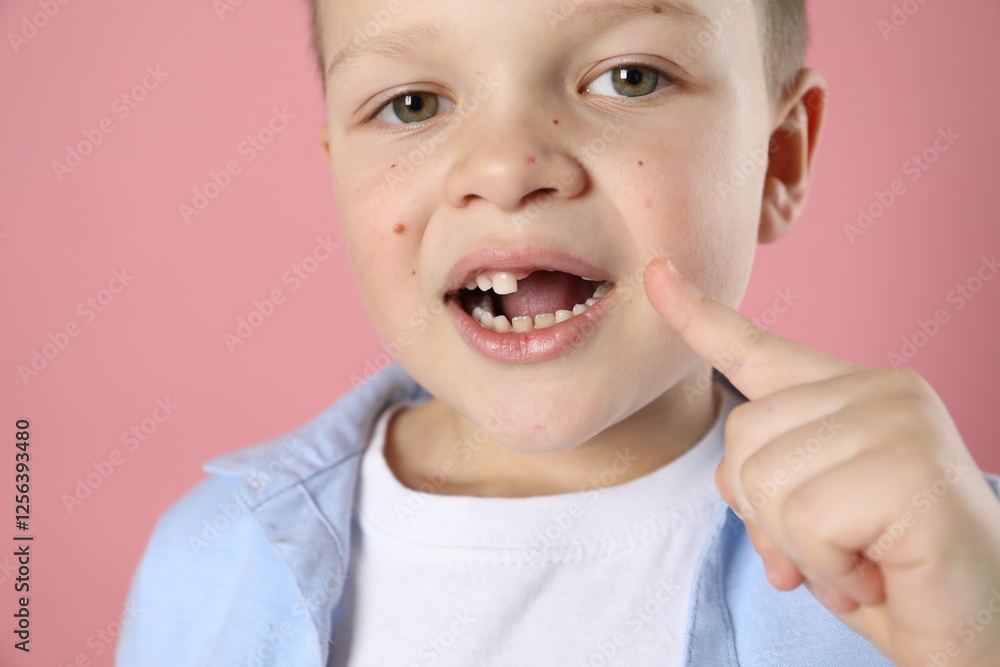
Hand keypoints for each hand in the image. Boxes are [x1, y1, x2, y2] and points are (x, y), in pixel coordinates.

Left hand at [643, 258, 999, 666]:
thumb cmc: (896, 571)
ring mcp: (900, 419)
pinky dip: (828, 566)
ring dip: (801, 547)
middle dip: (765, 514)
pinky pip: (804, 518)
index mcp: (852, 392)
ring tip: (859, 563)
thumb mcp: (812, 518)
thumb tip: (730, 481)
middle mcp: (881, 388)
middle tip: (830, 551)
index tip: (656, 273)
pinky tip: (876, 572)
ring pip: (764, 479)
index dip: (698, 316)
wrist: (982, 631)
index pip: (757, 347)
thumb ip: (767, 480)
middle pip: (741, 435)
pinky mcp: (910, 467)